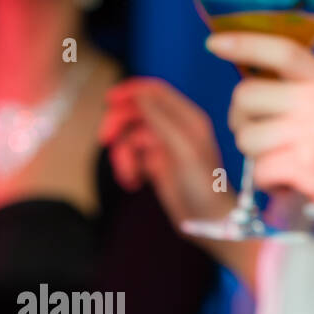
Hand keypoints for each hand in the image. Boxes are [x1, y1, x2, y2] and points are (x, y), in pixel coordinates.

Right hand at [99, 78, 231, 229]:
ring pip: (129, 137)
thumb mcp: (183, 149)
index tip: (108, 99)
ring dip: (122, 154)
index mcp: (187, 118)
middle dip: (118, 124)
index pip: (154, 91)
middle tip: (105, 139)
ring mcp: (163, 147)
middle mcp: (175, 129)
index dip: (130, 91)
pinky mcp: (155, 166)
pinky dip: (126, 168)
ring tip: (129, 174)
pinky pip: (131, 157)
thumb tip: (138, 94)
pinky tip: (132, 182)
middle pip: (136, 112)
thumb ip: (161, 119)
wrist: (208, 222)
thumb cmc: (204, 186)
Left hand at [205, 31, 313, 208]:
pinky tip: (293, 183)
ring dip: (258, 157)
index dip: (244, 43)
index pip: (281, 49)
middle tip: (266, 139)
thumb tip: (248, 86)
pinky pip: (258, 170)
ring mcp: (313, 129)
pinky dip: (269, 183)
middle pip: (245, 96)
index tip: (215, 43)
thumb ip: (298, 91)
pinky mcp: (304, 163)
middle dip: (243, 122)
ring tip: (288, 163)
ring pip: (245, 137)